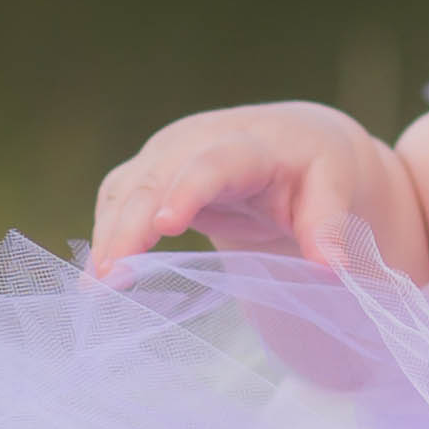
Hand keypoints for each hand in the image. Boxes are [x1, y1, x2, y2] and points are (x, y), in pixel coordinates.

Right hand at [87, 102, 411, 279]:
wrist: (296, 141)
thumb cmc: (317, 170)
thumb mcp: (334, 191)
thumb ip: (329, 227)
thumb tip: (332, 270)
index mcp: (252, 143)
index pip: (214, 164)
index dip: (188, 192)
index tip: (164, 226)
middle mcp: (199, 139)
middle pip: (156, 179)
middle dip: (128, 227)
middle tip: (109, 278)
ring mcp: (168, 152)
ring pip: (127, 190)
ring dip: (107, 236)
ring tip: (94, 289)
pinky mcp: (149, 170)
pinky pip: (118, 200)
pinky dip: (106, 234)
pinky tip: (98, 276)